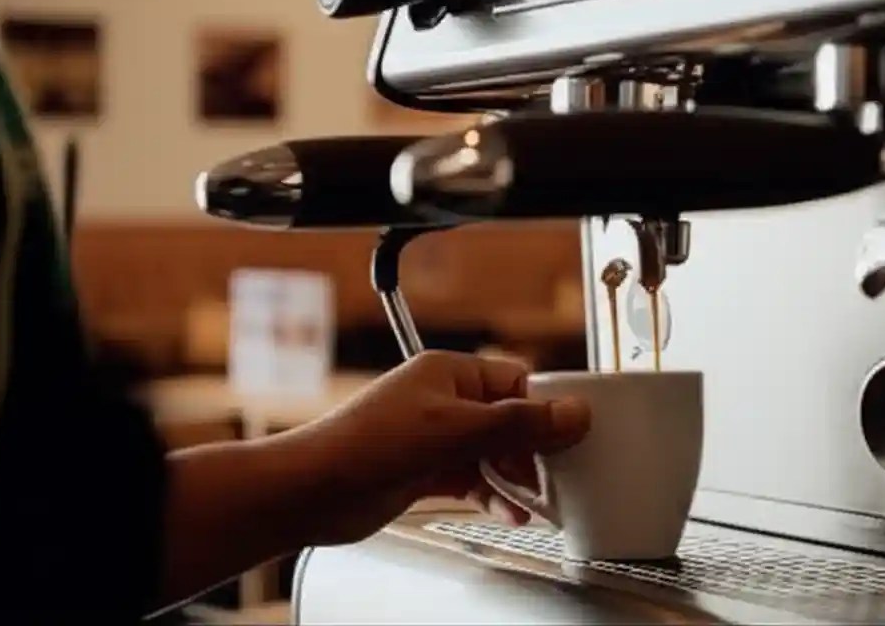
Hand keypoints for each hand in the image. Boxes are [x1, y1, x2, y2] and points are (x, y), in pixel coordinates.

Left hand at [299, 350, 590, 543]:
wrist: (312, 491)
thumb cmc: (366, 445)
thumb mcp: (455, 430)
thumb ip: (518, 423)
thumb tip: (570, 413)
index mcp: (450, 373)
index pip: (517, 382)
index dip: (545, 408)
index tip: (572, 433)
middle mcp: (444, 401)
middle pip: (509, 420)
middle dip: (534, 449)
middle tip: (558, 472)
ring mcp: (434, 438)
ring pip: (493, 453)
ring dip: (516, 477)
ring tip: (539, 499)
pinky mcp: (425, 471)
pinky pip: (474, 479)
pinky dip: (494, 495)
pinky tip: (510, 511)